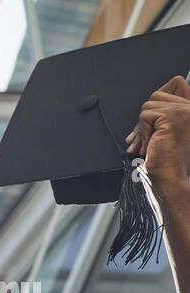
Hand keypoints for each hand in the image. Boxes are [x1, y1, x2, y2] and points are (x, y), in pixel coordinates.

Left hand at [127, 76, 189, 193]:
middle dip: (144, 118)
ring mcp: (185, 110)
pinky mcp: (173, 116)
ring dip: (142, 127)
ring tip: (148, 144)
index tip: (151, 121)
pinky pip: (145, 115)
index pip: (177, 82)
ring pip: (148, 104)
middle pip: (157, 94)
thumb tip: (148, 104)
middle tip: (140, 138)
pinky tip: (148, 146)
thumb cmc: (167, 158)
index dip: (158, 100)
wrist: (170, 176)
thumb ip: (162, 113)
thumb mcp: (166, 130)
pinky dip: (141, 132)